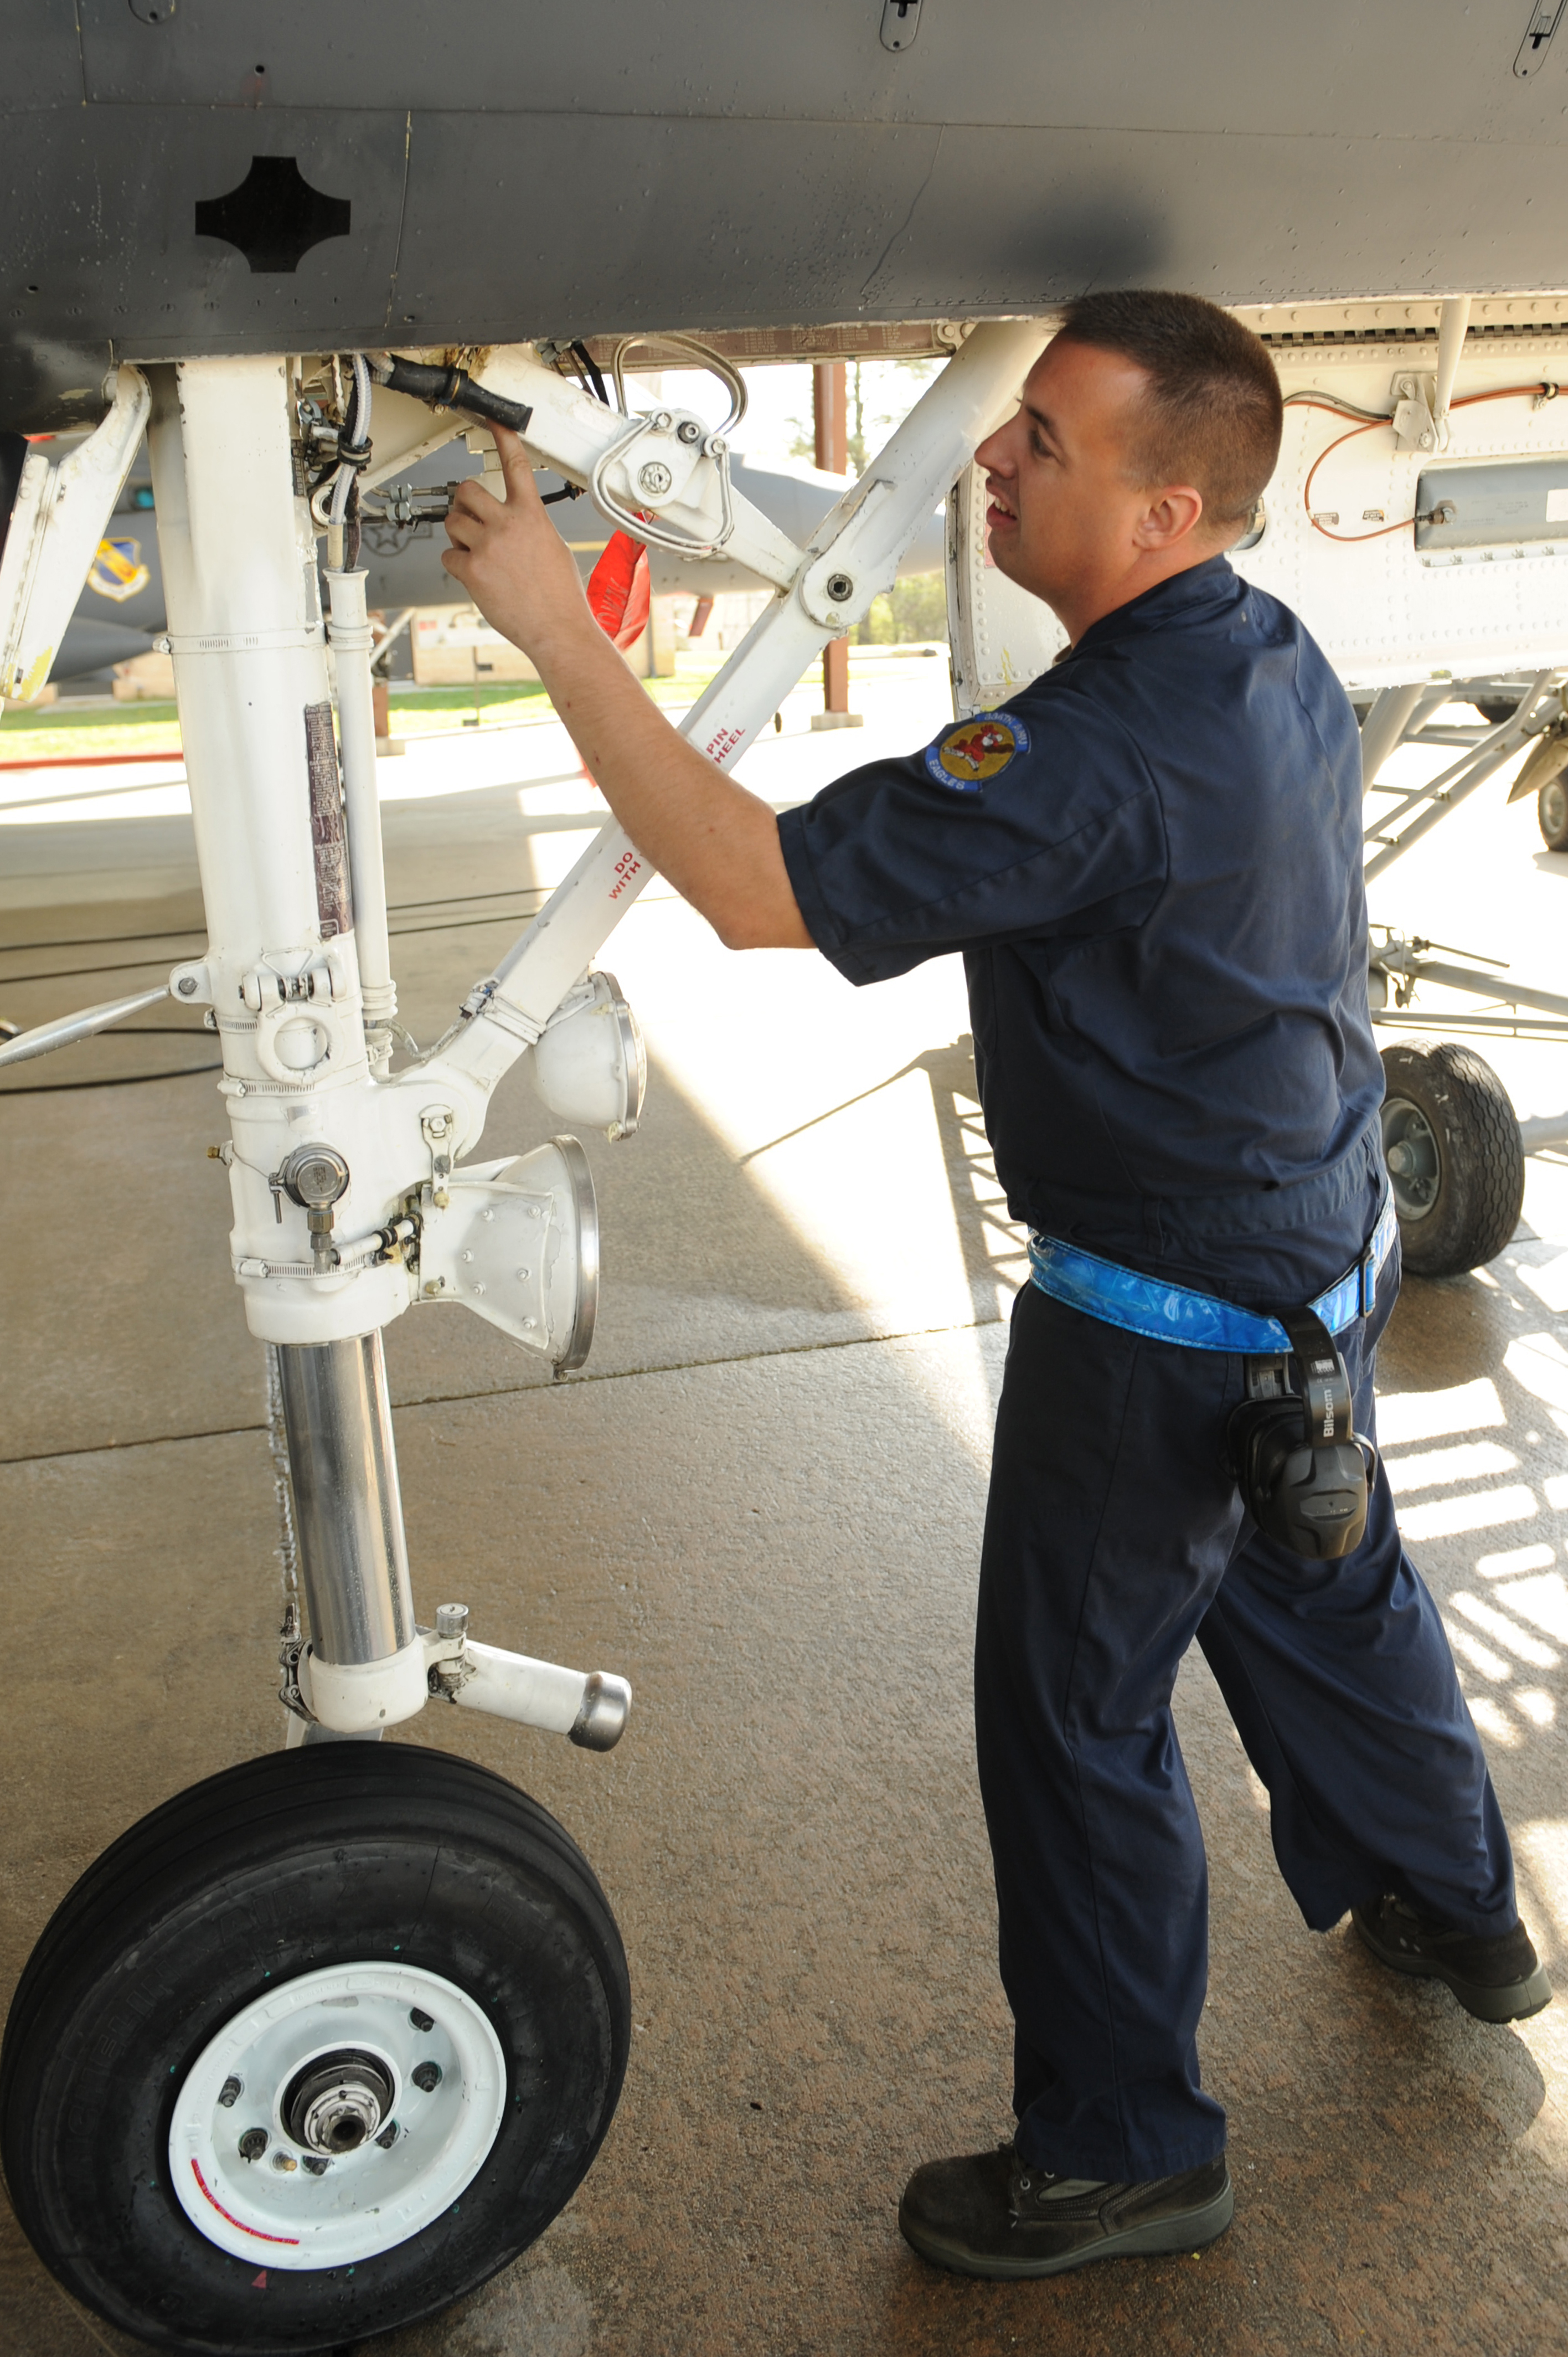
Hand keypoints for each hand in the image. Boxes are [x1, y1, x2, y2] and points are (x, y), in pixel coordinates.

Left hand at [441, 425, 592, 660]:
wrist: (557, 629)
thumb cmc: (560, 596)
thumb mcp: (554, 547)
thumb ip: (531, 526)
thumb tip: (518, 524)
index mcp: (532, 515)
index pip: (515, 464)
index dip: (503, 436)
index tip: (494, 420)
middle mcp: (507, 525)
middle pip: (467, 490)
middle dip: (463, 500)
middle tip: (468, 513)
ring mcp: (487, 546)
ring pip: (452, 521)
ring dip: (458, 533)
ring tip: (473, 549)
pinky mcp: (472, 570)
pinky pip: (448, 555)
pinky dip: (455, 563)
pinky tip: (473, 574)